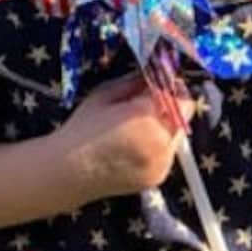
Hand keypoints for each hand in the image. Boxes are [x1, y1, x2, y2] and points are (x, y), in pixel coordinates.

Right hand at [57, 74, 189, 203]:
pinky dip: (159, 145)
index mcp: (147, 116)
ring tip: (138, 126)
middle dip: (171, 105)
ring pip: (178, 134)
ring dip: (166, 125)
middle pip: (184, 114)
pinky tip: (136, 145)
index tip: (161, 83)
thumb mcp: (106, 94)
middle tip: (150, 103)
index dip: (172, 87)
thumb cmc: (82, 129)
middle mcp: (162, 141)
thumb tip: (156, 73)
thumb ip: (136, 82)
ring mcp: (163, 162)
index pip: (180, 95)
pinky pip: (169, 153)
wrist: (67, 172)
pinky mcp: (159, 176)